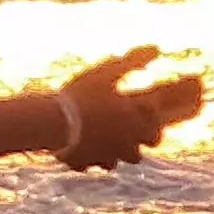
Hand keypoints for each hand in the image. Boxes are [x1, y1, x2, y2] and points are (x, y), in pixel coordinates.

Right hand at [50, 52, 205, 171]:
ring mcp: (112, 153)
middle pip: (151, 143)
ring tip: (115, 138)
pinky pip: (104, 165)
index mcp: (135, 116)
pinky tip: (93, 149)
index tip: (144, 103)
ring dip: (125, 149)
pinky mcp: (94, 162)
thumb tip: (157, 48)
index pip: (156, 118)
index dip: (151, 111)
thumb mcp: (107, 72)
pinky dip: (102, 158)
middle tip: (135, 125)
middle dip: (145, 135)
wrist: (56, 123)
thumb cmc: (82, 95)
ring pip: (129, 158)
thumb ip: (133, 61)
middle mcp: (129, 138)